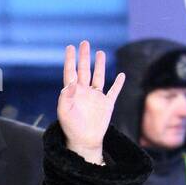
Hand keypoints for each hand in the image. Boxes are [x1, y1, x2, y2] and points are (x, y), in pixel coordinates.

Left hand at [57, 40, 124, 162]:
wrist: (84, 141)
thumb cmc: (71, 128)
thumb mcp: (64, 112)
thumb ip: (66, 96)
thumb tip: (71, 81)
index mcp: (73, 93)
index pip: (71, 72)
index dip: (70, 60)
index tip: (70, 47)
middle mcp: (84, 92)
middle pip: (84, 70)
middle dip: (84, 56)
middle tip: (85, 42)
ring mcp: (96, 97)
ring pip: (98, 77)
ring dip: (99, 65)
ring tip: (100, 52)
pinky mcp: (107, 104)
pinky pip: (114, 91)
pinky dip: (118, 83)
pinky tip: (121, 75)